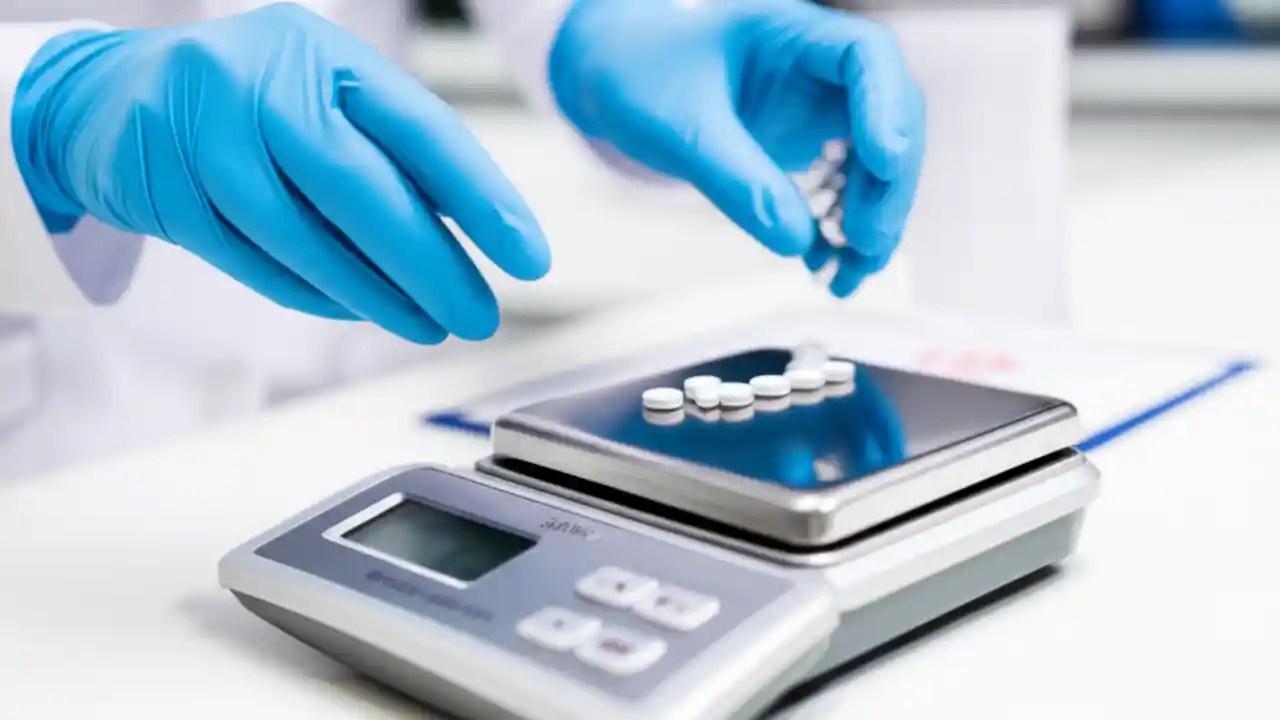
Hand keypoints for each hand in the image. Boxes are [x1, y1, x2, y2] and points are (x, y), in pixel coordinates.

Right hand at [13, 3, 549, 342]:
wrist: (108, 96)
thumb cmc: (250, 99)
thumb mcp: (324, 96)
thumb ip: (392, 151)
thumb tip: (479, 228)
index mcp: (323, 54)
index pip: (420, 130)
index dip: (482, 199)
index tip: (529, 257)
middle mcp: (261, 83)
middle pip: (360, 189)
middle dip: (430, 265)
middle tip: (478, 316)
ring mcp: (203, 135)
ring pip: (303, 236)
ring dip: (375, 295)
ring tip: (427, 326)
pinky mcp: (164, 190)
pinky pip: (254, 261)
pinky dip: (313, 294)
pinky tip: (358, 310)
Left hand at [550, 0, 924, 296]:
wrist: (612, 79)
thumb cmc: (640, 76)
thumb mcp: (680, 127)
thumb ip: (735, 178)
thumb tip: (794, 240)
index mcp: (792, 36)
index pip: (866, 57)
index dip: (886, 108)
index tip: (884, 161)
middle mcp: (818, 71)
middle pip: (888, 119)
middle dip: (886, 184)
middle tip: (866, 242)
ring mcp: (817, 113)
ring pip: (874, 165)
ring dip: (871, 221)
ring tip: (850, 275)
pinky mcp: (806, 152)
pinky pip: (842, 193)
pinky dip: (840, 234)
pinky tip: (829, 271)